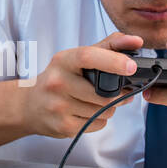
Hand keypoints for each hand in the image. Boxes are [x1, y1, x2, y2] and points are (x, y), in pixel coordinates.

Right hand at [20, 32, 142, 138]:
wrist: (30, 105)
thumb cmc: (59, 78)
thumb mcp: (76, 58)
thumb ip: (107, 46)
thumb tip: (136, 41)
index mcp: (63, 61)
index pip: (88, 57)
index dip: (113, 61)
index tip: (131, 66)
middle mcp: (57, 82)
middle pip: (103, 92)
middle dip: (118, 94)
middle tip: (117, 91)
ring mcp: (59, 106)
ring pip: (104, 110)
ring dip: (108, 107)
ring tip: (95, 102)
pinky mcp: (63, 126)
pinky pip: (98, 124)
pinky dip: (100, 119)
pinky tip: (86, 112)